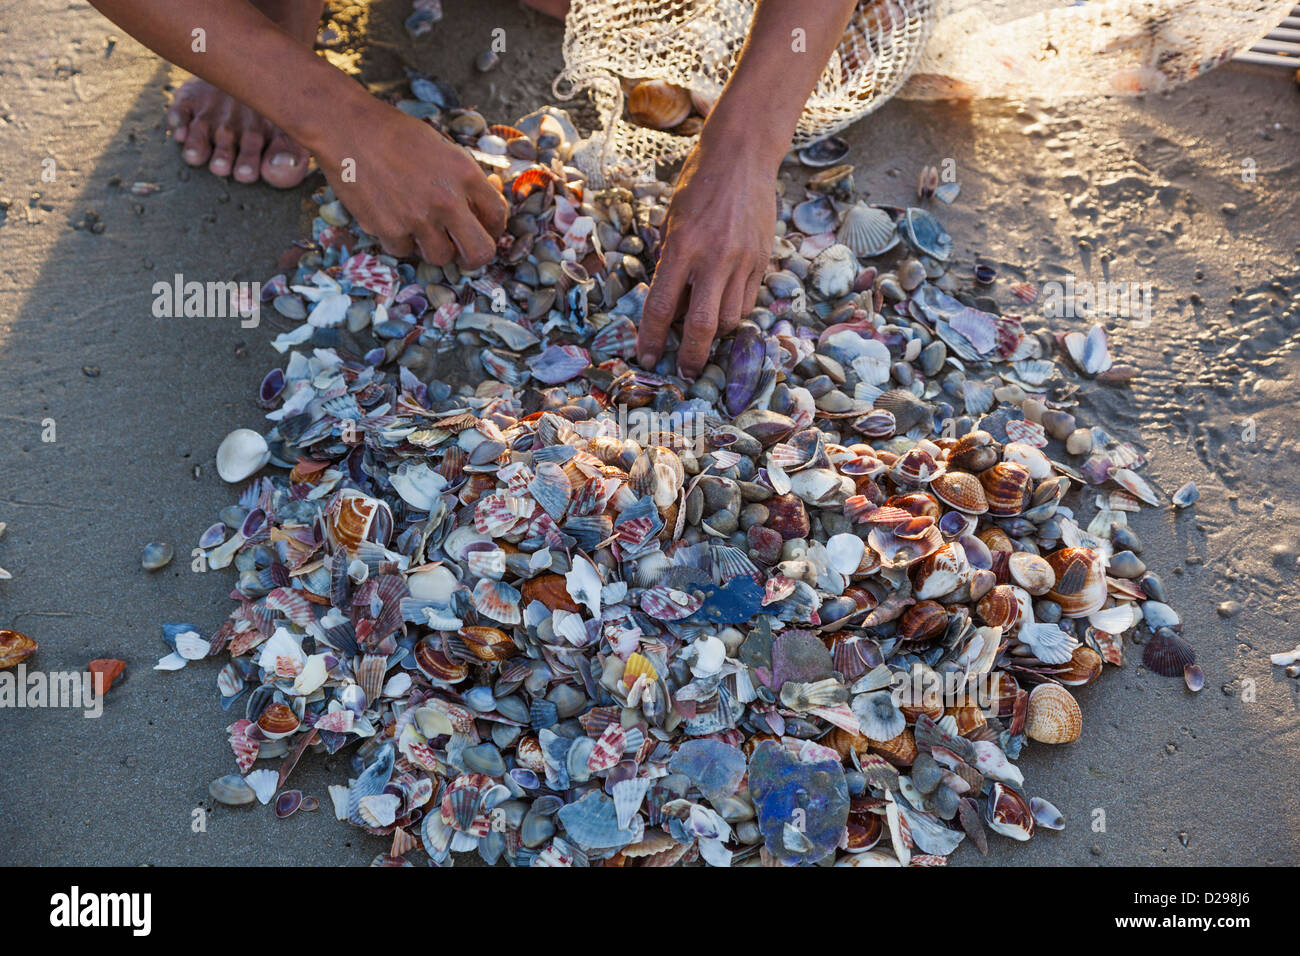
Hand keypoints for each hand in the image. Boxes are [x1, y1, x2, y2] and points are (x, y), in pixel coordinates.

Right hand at [314, 101, 507, 268]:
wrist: (349, 128)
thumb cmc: (397, 135)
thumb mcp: (444, 148)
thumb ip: (466, 180)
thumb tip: (483, 208)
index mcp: (466, 174)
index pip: (498, 217)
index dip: (494, 229)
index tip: (484, 230)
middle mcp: (446, 200)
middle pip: (480, 253)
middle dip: (474, 257)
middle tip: (463, 250)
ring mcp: (417, 218)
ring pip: (441, 258)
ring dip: (433, 246)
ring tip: (419, 224)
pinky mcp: (388, 229)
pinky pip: (404, 251)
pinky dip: (400, 240)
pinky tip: (392, 216)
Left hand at [636, 141, 773, 378]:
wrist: (742, 156)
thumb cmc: (697, 186)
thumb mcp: (671, 223)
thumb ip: (670, 266)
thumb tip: (670, 310)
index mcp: (682, 248)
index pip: (660, 307)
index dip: (651, 339)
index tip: (647, 358)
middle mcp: (713, 259)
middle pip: (702, 326)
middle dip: (691, 355)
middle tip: (685, 371)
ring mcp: (742, 261)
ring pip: (731, 319)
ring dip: (715, 334)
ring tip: (704, 333)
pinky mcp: (762, 260)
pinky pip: (748, 301)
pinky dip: (734, 312)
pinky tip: (724, 307)